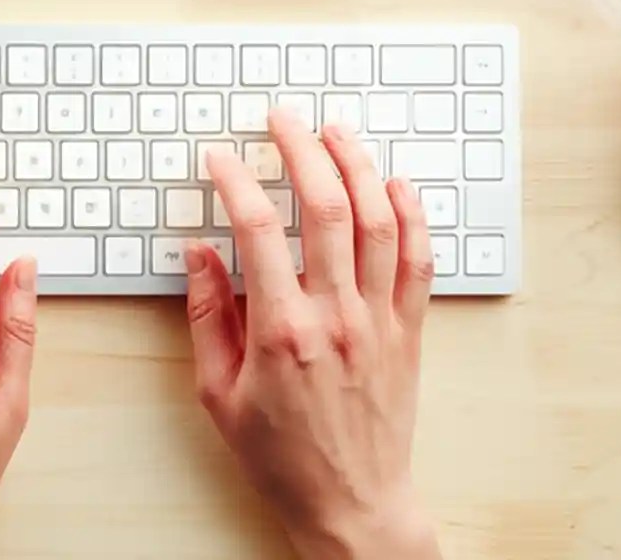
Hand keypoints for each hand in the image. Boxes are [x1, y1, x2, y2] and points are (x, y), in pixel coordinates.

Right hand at [185, 109, 440, 559]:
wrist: (352, 502)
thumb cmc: (281, 455)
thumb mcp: (218, 393)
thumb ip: (207, 316)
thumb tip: (200, 253)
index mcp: (282, 331)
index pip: (257, 230)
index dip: (235, 181)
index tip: (220, 158)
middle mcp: (337, 316)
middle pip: (325, 208)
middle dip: (302, 150)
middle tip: (283, 119)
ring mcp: (380, 320)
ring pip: (378, 221)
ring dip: (358, 166)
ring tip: (337, 131)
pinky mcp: (410, 330)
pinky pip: (420, 259)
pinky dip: (412, 215)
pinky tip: (397, 185)